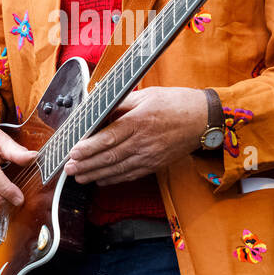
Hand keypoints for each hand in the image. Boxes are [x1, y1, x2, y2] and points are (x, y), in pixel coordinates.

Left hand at [64, 87, 205, 184]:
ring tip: (80, 178)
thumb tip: (99, 110)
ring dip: (96, 174)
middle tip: (70, 169)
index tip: (73, 152)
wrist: (204, 119)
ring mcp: (150, 155)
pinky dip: (114, 179)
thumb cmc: (176, 103)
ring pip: (118, 169)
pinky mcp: (155, 164)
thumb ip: (121, 103)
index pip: (109, 137)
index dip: (89, 147)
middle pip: (110, 157)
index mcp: (139, 121)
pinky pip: (131, 174)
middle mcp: (143, 141)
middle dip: (86, 165)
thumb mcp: (146, 95)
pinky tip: (101, 180)